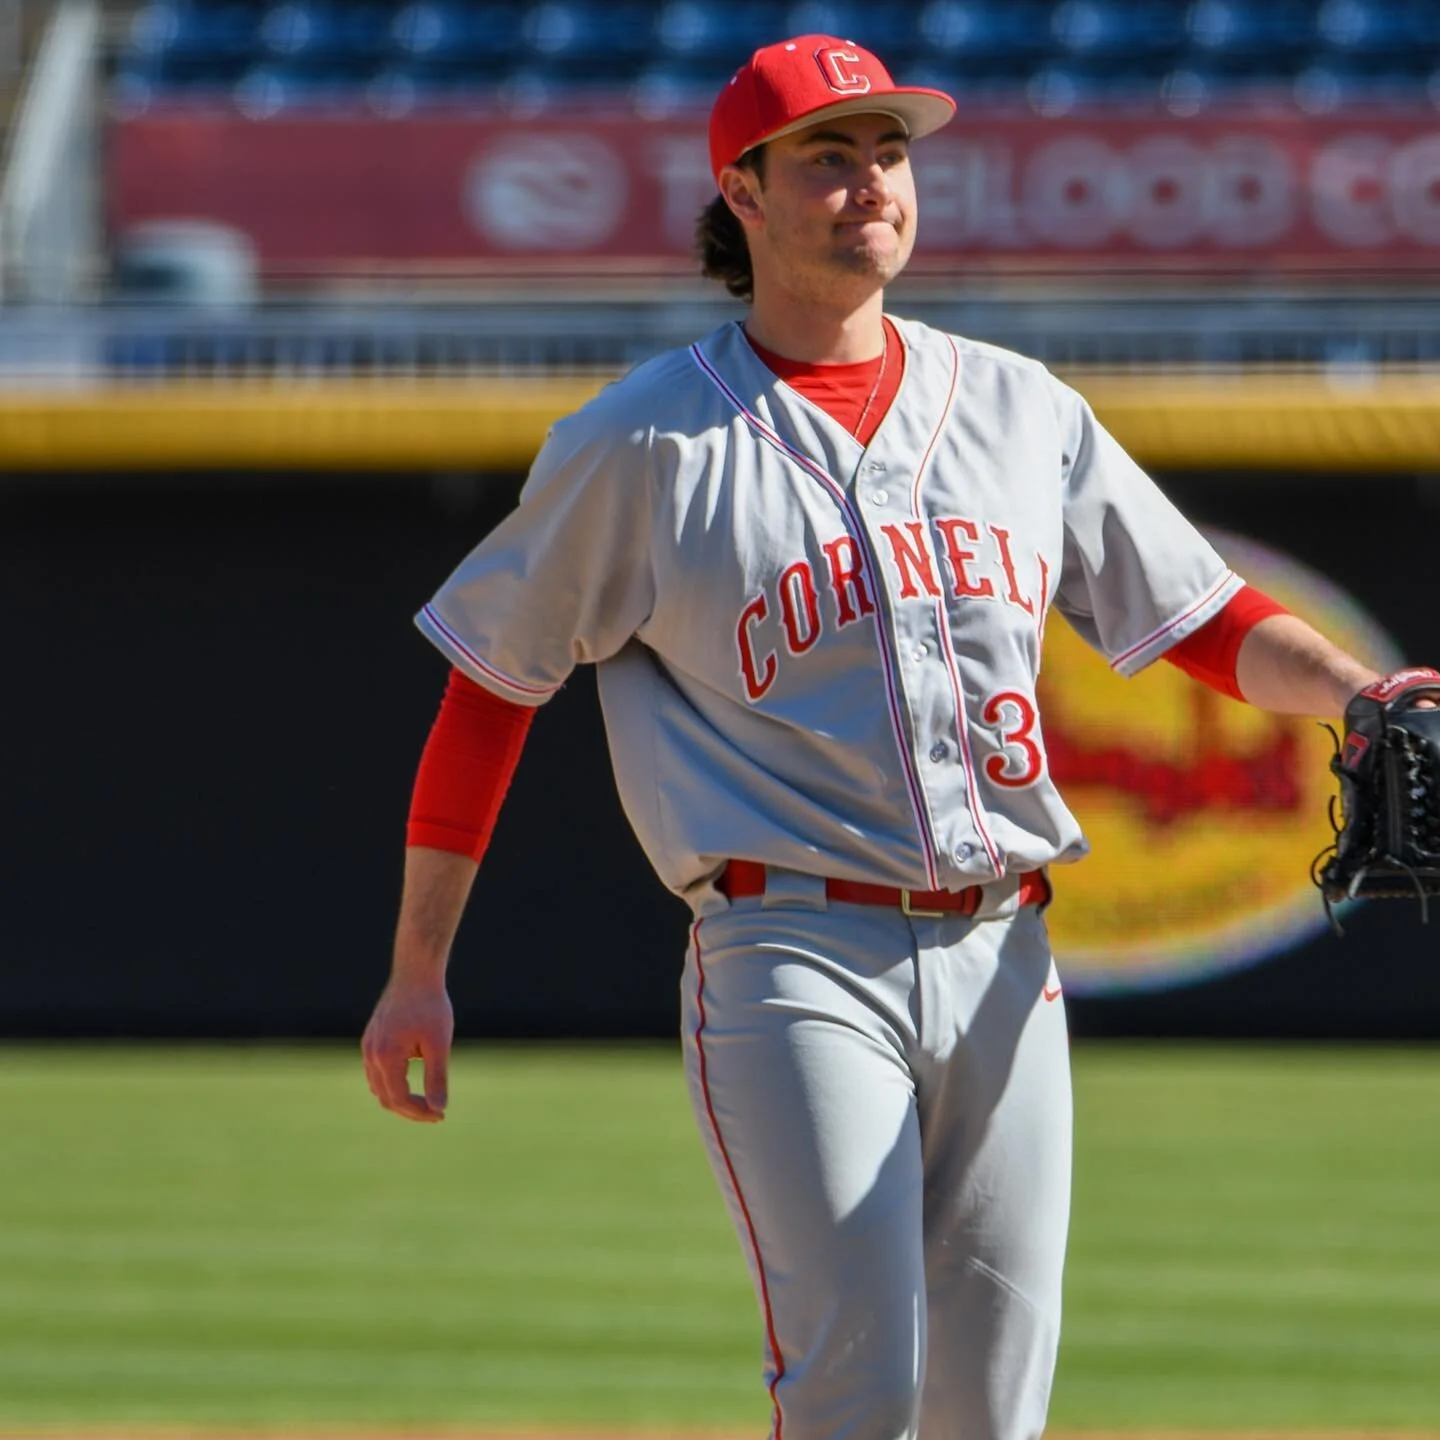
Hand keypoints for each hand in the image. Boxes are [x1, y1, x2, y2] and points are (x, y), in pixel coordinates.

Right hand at [361, 977, 453, 1122]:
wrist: (416, 972)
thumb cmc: (431, 1006)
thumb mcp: (439, 1044)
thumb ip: (437, 1078)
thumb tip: (439, 1108)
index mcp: (386, 1056)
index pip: (399, 1099)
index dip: (419, 1112)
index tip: (440, 1115)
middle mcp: (371, 1053)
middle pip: (385, 1097)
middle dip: (410, 1109)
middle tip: (435, 1113)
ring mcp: (368, 1045)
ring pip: (378, 1086)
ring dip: (399, 1097)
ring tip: (425, 1101)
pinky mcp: (371, 1038)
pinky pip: (376, 1071)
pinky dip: (391, 1083)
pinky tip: (411, 1081)